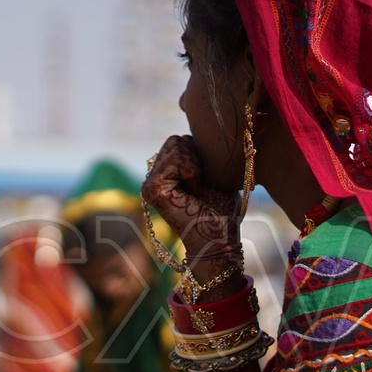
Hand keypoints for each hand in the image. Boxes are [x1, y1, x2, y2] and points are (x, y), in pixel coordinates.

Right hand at [141, 136, 242, 282]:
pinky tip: (194, 191)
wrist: (218, 238)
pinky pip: (176, 160)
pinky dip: (192, 172)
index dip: (197, 153)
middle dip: (195, 157)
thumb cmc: (221, 211)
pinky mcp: (153, 189)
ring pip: (175, 145)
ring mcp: (150, 184)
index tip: (205, 179)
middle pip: (175, 140)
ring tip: (197, 189)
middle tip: (201, 184)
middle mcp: (153, 179)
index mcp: (164, 175)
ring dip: (194, 165)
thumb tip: (198, 134)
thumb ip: (202, 156)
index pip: (177, 141)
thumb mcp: (213, 175)